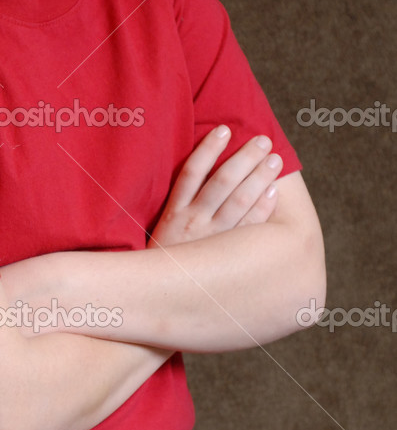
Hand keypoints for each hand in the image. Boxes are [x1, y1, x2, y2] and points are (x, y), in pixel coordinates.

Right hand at [148, 125, 281, 249]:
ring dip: (258, 177)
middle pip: (222, 181)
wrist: (156, 300)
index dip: (208, 148)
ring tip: (274, 159)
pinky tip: (273, 191)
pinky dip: (262, 208)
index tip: (224, 129)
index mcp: (173, 211)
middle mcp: (192, 222)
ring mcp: (210, 239)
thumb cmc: (166, 258)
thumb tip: (200, 171)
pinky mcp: (224, 256)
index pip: (191, 171)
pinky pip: (249, 228)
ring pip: (238, 201)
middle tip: (263, 140)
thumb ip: (180, 203)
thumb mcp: (163, 229)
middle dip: (244, 158)